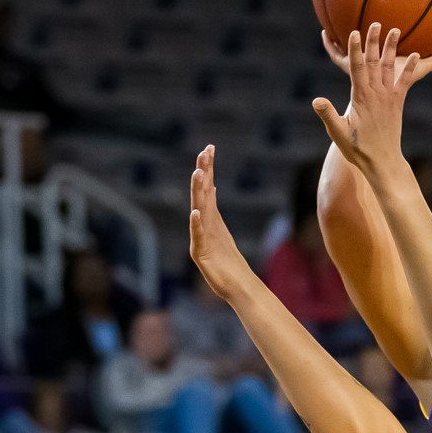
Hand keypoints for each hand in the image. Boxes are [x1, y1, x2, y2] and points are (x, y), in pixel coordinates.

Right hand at [186, 146, 258, 304]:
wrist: (235, 285)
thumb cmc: (227, 259)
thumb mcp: (220, 228)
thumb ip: (213, 206)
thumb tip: (212, 185)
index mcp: (211, 217)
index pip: (208, 187)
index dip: (207, 167)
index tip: (209, 147)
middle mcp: (204, 224)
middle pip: (202, 193)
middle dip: (203, 171)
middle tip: (205, 151)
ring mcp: (202, 237)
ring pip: (200, 209)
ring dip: (198, 192)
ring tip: (198, 174)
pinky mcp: (202, 253)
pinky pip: (200, 236)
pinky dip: (198, 224)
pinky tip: (196, 213)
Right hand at [310, 23, 431, 172]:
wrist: (382, 161)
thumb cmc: (356, 149)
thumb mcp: (338, 132)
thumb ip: (328, 115)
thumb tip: (316, 100)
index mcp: (361, 97)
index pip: (357, 68)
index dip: (356, 49)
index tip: (354, 32)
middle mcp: (376, 94)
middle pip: (374, 62)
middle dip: (374, 41)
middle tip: (376, 22)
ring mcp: (389, 97)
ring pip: (389, 67)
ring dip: (392, 48)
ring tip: (396, 29)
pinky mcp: (397, 103)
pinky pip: (405, 82)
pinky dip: (410, 68)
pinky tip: (417, 55)